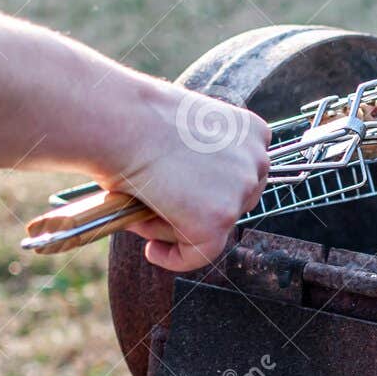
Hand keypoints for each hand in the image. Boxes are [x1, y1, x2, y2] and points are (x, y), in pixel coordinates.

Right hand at [102, 84, 271, 271]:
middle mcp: (257, 160)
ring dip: (179, 227)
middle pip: (236, 203)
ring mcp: (241, 190)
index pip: (243, 174)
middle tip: (159, 208)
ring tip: (143, 215)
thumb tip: (184, 193)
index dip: (213, 190)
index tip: (187, 196)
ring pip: (215, 227)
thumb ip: (197, 158)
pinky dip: (175, 258)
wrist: (120, 119)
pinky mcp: (219, 218)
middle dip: (199, 210)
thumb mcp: (182, 130)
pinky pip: (200, 254)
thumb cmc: (135, 117)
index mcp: (251, 132)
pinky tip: (153, 251)